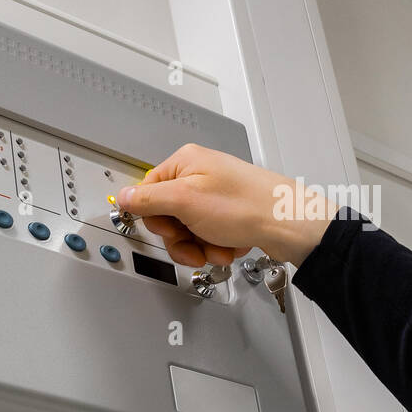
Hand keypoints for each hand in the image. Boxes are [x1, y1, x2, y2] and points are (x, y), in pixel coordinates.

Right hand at [114, 143, 335, 267]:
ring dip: (202, 247)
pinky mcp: (231, 214)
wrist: (289, 223)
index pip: (148, 192)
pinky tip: (232, 246)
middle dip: (183, 238)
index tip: (169, 230)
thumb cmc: (246, 205)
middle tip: (196, 243)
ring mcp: (216, 196)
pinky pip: (210, 236)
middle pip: (169, 216)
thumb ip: (148, 199)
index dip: (155, 218)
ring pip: (190, 231)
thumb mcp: (185, 201)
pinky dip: (219, 246)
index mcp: (185, 163)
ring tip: (219, 247)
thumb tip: (121, 196)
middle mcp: (200, 175)